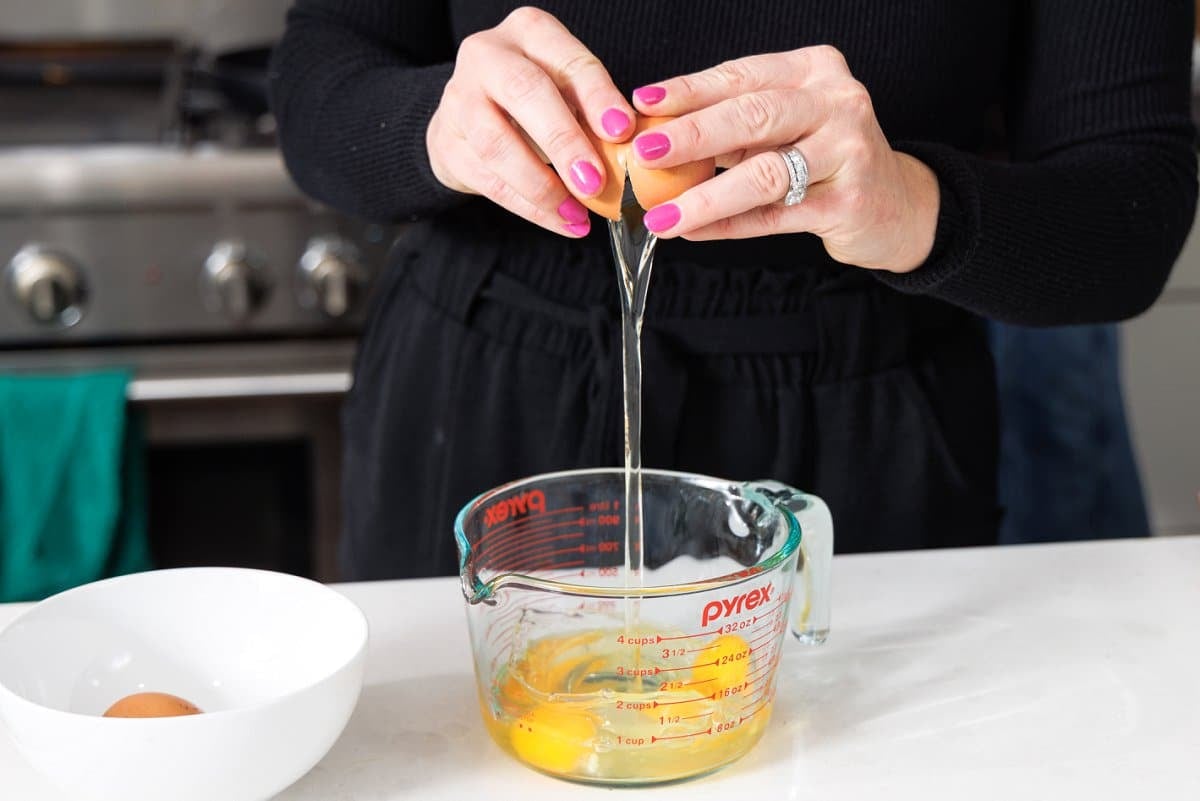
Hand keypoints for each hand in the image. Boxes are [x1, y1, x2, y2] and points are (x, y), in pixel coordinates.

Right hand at [426, 6, 634, 237]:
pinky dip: (529, 208)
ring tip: (578, 214)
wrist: (468, 118)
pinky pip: (488, 181)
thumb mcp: (567, 91)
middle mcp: (488, 56)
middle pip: (525, 92)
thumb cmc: (534, 101)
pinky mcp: (446, 144)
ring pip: (497, 143)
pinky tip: (561, 222)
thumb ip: (593, 112)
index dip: (597, 96)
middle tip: (595, 181)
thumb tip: (632, 152)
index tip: (623, 130)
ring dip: (542, 185)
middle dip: (564, 141)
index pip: (568, 60)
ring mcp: (459, 99)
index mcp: (529, 33)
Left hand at [628, 46, 938, 272]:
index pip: (741, 76)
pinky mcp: (849, 202)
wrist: (897, 206)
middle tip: (645, 153)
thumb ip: (734, 126)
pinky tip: (693, 231)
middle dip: (692, 135)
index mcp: (814, 70)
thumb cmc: (824, 159)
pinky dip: (729, 226)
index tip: (643, 103)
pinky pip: (776, 217)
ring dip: (705, 197)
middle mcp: (837, 102)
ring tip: (661, 215)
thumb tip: (655, 135)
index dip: (689, 90)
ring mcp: (848, 152)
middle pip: (752, 116)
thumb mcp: (786, 126)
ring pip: (764, 173)